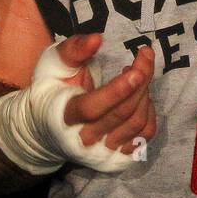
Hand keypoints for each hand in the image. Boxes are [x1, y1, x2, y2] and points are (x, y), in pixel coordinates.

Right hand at [56, 34, 156, 152]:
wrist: (47, 131)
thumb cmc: (52, 90)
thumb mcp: (54, 64)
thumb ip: (74, 49)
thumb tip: (97, 39)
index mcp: (62, 117)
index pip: (92, 108)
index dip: (116, 91)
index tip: (136, 70)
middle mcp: (83, 141)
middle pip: (121, 113)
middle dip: (140, 81)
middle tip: (144, 55)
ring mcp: (102, 152)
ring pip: (136, 124)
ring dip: (144, 94)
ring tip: (136, 76)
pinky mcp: (118, 158)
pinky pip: (145, 136)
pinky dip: (149, 112)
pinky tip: (139, 97)